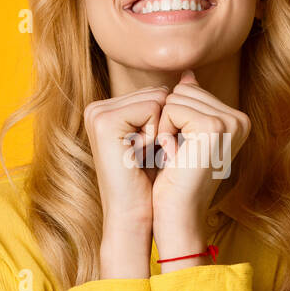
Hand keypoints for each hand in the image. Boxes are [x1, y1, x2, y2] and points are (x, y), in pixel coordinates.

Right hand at [83, 85, 170, 277]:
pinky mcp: (104, 121)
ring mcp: (98, 113)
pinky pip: (152, 108)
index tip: (154, 152)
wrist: (135, 216)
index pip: (157, 94)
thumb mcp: (164, 137)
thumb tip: (191, 75)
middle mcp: (98, 108)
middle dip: (166, 126)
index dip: (168, 124)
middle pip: (158, 93)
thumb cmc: (152, 182)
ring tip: (144, 156)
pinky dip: (156, 134)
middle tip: (150, 156)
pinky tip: (140, 155)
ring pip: (157, 99)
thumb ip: (172, 104)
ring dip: (162, 131)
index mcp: (108, 109)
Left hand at [151, 69, 249, 257]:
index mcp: (237, 119)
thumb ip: (190, 103)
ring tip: (175, 155)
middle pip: (183, 90)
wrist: (177, 213)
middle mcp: (240, 119)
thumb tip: (188, 74)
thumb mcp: (184, 135)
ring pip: (176, 98)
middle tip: (176, 154)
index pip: (190, 90)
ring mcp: (230, 121)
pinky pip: (172, 108)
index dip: (173, 118)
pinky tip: (173, 155)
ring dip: (164, 127)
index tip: (181, 150)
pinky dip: (163, 132)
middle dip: (168, 120)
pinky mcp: (214, 126)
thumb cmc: (175, 178)